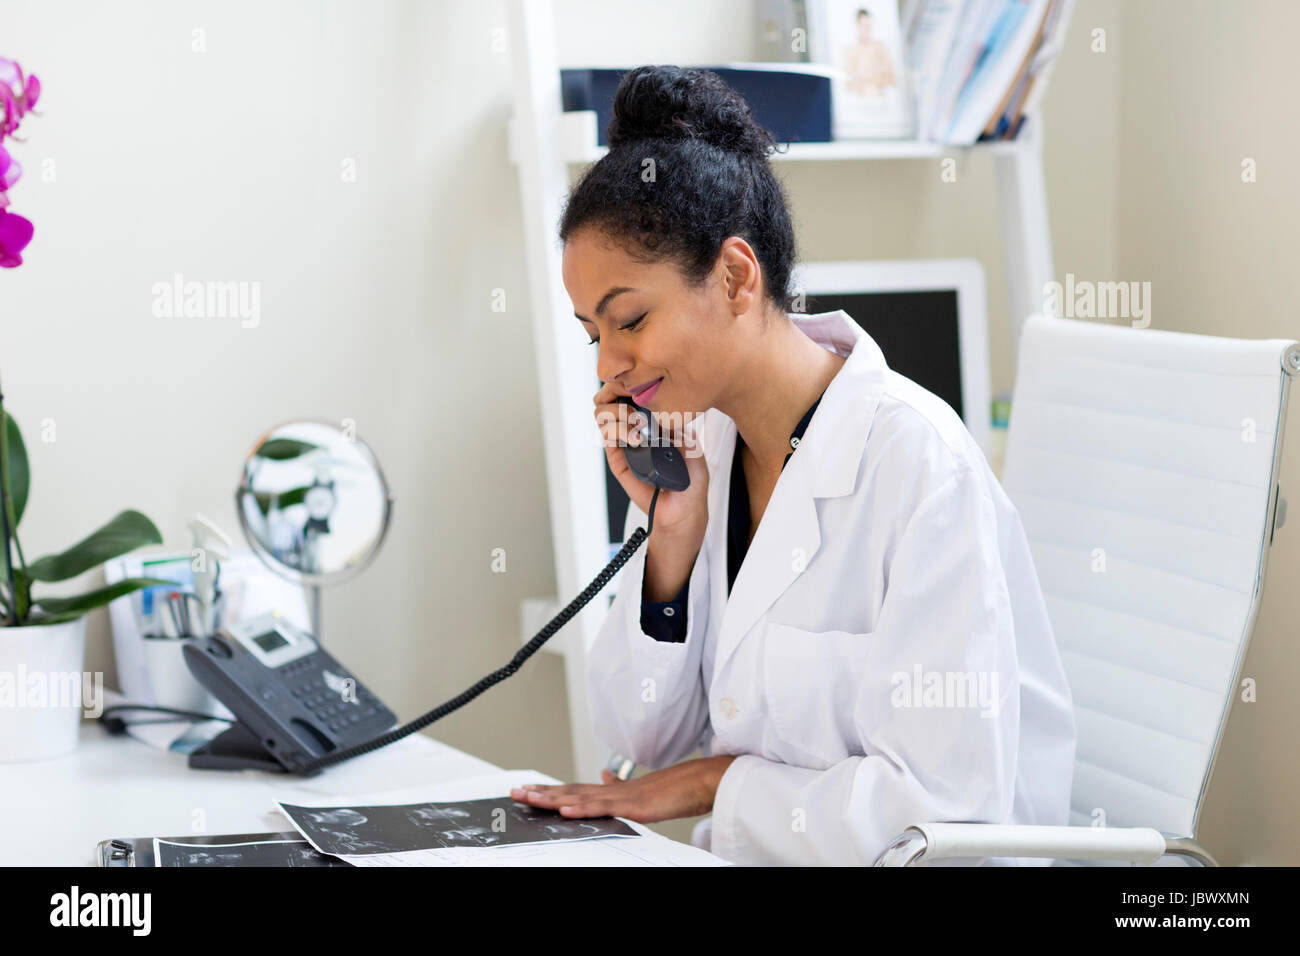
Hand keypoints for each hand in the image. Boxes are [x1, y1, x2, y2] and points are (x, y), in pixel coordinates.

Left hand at [509, 756, 736, 823]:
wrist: (697, 781)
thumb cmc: (672, 788)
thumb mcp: (639, 790)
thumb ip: (617, 785)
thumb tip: (603, 775)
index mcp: (610, 790)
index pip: (573, 789)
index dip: (549, 789)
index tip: (527, 790)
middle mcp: (610, 790)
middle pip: (568, 790)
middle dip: (540, 792)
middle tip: (514, 792)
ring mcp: (619, 796)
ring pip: (578, 797)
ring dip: (552, 798)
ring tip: (529, 798)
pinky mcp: (631, 805)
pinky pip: (601, 808)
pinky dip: (581, 808)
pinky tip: (564, 808)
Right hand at [592, 380, 709, 542]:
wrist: (683, 510)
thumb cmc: (691, 480)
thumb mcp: (693, 444)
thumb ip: (679, 423)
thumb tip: (665, 405)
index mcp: (653, 420)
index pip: (633, 392)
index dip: (630, 381)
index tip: (638, 378)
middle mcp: (635, 428)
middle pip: (610, 396)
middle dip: (617, 391)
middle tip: (632, 401)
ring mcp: (624, 442)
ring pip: (603, 413)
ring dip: (617, 412)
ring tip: (636, 424)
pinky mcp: (618, 458)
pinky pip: (606, 435)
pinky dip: (617, 430)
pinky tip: (635, 438)